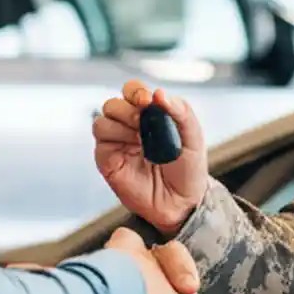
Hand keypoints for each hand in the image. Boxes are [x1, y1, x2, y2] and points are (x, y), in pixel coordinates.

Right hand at [95, 81, 208, 235]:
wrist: (182, 202)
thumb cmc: (188, 168)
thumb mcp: (193, 136)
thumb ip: (180, 111)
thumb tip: (158, 94)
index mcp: (150, 114)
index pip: (133, 91)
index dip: (136, 91)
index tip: (147, 101)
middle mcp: (130, 126)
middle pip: (114, 104)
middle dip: (128, 109)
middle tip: (143, 122)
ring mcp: (118, 143)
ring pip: (102, 120)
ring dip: (121, 125)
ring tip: (141, 140)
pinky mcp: (108, 160)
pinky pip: (100, 141)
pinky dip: (114, 139)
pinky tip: (132, 149)